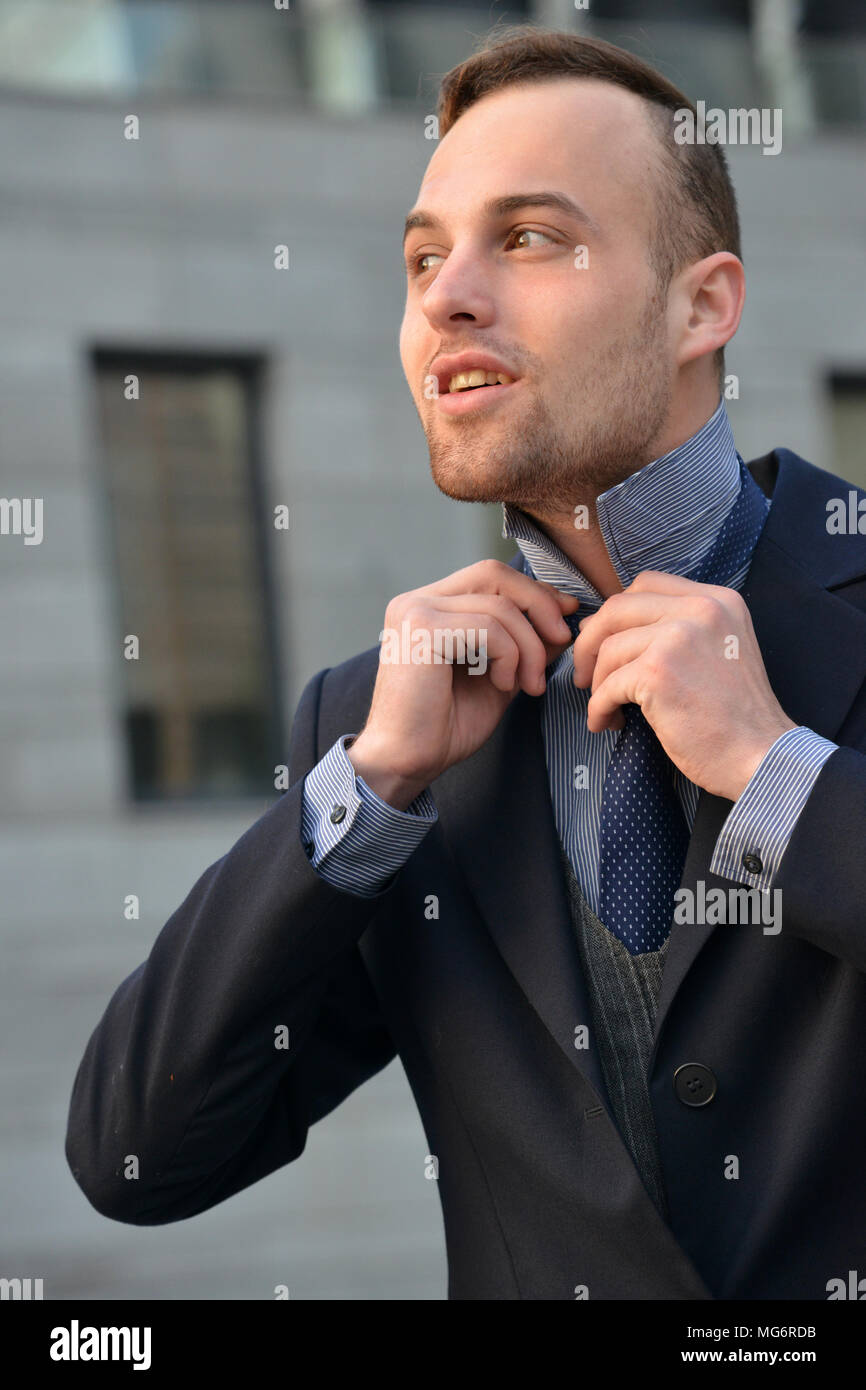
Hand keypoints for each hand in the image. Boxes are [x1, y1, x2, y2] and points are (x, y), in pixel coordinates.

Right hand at [348, 559, 578, 807]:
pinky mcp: (421, 630)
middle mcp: (416, 601)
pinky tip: (501, 684)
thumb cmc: (445, 726)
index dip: (533, 592)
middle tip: (562, 640)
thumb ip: (525, 643)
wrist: (407, 762)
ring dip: (529, 648)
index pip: (489, 577)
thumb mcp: (501, 675)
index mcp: (429, 607)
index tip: (565, 618)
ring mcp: (414, 612)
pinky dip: (509, 657)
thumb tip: (566, 614)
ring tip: (528, 685)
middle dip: (539, 605)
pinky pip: (488, 628)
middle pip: (493, 575)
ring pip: (499, 607)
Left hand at [571, 570, 796, 801]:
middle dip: (590, 642)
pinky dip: (599, 708)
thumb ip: (681, 628)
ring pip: (609, 649)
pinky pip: (608, 685)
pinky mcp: (658, 671)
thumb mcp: (722, 648)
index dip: (616, 613)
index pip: (646, 584)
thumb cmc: (736, 715)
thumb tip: (609, 626)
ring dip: (597, 682)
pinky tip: (606, 723)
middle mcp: (700, 609)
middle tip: (585, 675)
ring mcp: (678, 637)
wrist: (762, 755)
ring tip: (607, 708)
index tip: (603, 641)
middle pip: (617, 608)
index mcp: (717, 599)